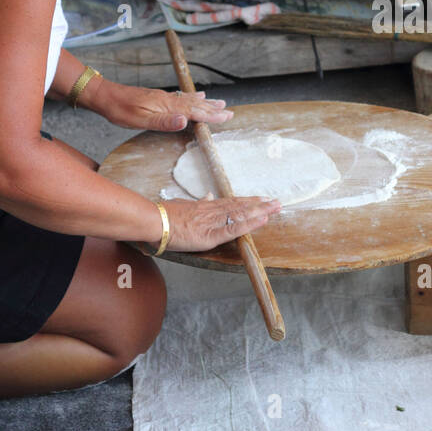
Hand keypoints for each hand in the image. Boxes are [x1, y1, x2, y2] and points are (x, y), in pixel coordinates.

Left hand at [95, 81, 232, 132]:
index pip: (194, 111)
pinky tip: (198, 95)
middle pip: (196, 104)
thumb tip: (185, 121)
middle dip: (214, 109)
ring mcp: (164, 97)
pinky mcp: (159, 97)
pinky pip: (182, 97)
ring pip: (191, 100)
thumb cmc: (120, 110)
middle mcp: (169, 100)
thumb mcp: (140, 120)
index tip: (227, 117)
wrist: (105, 95)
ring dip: (207, 103)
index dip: (211, 115)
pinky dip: (193, 97)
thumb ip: (163, 122)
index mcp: (167, 106)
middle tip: (230, 112)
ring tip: (220, 103)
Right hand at [161, 196, 280, 251]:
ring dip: (260, 211)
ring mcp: (214, 222)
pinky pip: (234, 229)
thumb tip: (208, 195)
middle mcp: (213, 211)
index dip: (249, 201)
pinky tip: (262, 220)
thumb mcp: (183, 204)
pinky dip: (250, 224)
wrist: (154, 222)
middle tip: (278, 202)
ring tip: (276, 208)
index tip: (262, 198)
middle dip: (260, 204)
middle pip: (241, 206)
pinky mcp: (211, 235)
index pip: (232, 202)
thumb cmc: (164, 215)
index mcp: (207, 207)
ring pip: (242, 215)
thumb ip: (198, 202)